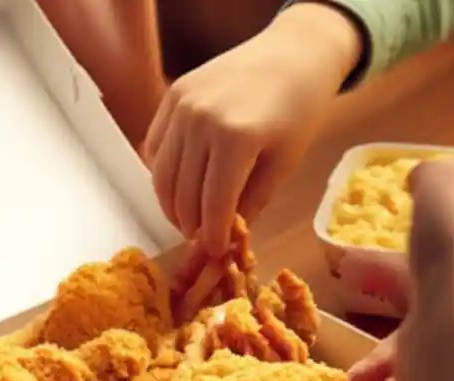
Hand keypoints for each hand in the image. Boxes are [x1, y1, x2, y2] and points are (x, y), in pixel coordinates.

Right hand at [144, 3, 361, 257]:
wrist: (292, 54)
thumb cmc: (298, 109)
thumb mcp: (283, 162)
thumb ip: (252, 201)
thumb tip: (229, 237)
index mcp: (235, 139)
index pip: (213, 203)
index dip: (212, 234)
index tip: (215, 252)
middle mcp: (200, 121)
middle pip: (183, 193)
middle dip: (190, 224)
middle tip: (200, 239)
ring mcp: (181, 106)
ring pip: (162, 174)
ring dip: (171, 204)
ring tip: (188, 219)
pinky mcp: (172, 95)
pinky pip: (155, 146)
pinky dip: (163, 173)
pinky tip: (180, 186)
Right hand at [347, 159, 453, 380]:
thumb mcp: (448, 190)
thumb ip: (441, 178)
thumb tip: (430, 177)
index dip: (449, 235)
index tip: (409, 235)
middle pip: (452, 293)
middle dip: (396, 290)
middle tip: (352, 276)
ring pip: (434, 348)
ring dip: (390, 356)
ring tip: (359, 371)